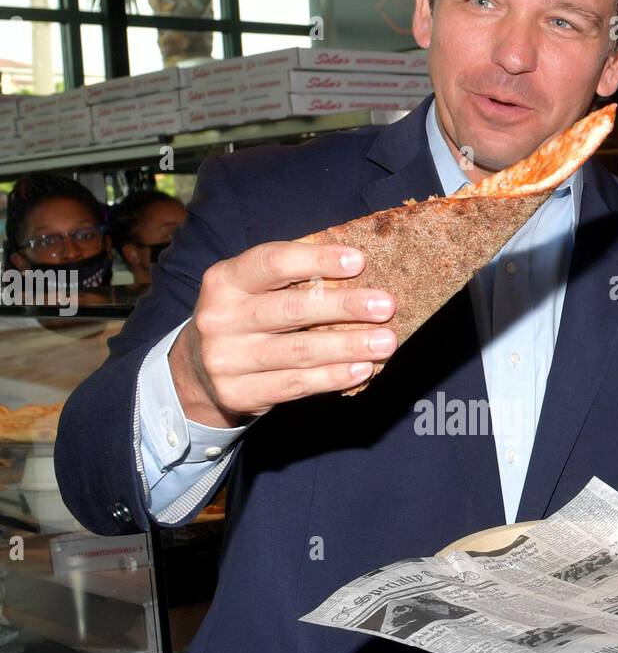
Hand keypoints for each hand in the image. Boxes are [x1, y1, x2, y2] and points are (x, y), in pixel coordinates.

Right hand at [169, 242, 396, 426]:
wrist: (196, 369)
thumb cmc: (243, 317)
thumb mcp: (250, 289)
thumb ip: (290, 279)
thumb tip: (357, 270)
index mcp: (224, 279)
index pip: (272, 262)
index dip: (317, 259)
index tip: (359, 261)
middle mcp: (220, 318)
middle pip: (291, 309)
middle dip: (344, 306)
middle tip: (386, 305)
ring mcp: (226, 359)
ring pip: (298, 351)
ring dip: (348, 346)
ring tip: (385, 342)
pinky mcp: (238, 393)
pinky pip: (295, 385)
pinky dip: (332, 377)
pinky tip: (361, 369)